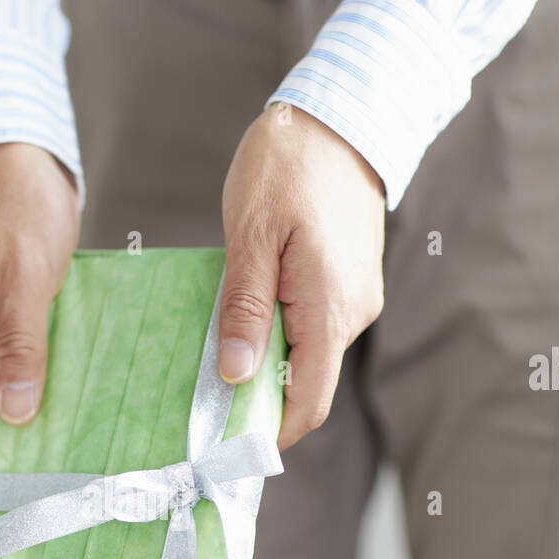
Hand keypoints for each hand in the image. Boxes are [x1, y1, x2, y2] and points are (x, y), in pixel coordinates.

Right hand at [0, 143, 79, 468]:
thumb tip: (16, 412)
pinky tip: (77, 399)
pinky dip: (43, 383)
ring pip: (3, 389)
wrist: (18, 159)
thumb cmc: (17, 210)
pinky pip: (21, 363)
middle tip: (59, 478)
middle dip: (13, 446)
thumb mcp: (23, 281)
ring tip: (74, 448)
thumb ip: (18, 345)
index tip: (20, 492)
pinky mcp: (9, 316)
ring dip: (32, 416)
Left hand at [219, 104, 384, 449]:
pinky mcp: (349, 282)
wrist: (341, 114)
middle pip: (307, 383)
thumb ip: (244, 307)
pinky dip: (279, 333)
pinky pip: (313, 326)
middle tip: (202, 401)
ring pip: (308, 354)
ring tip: (216, 352)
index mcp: (330, 309)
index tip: (226, 444)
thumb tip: (235, 374)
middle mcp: (353, 313)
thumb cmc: (289, 164)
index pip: (309, 401)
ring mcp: (356, 298)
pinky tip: (244, 316)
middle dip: (259, 398)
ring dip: (267, 361)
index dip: (270, 432)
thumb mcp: (252, 234)